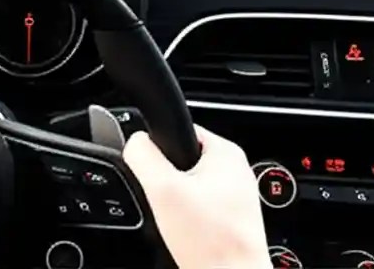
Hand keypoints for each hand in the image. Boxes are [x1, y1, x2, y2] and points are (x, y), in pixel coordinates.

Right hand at [124, 126, 269, 268]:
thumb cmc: (211, 242)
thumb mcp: (162, 189)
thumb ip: (143, 156)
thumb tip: (135, 141)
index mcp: (226, 151)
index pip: (178, 131)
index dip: (158, 153)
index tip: (158, 178)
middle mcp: (236, 170)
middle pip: (182, 162)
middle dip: (169, 184)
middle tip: (171, 206)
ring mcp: (237, 196)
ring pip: (190, 188)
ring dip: (179, 205)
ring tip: (185, 223)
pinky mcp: (234, 218)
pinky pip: (201, 208)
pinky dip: (192, 220)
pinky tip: (193, 234)